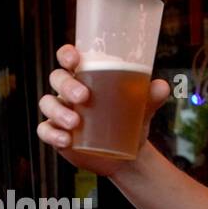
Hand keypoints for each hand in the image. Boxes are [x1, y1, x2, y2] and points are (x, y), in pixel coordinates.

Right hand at [36, 44, 170, 175]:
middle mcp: (68, 91)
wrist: (128, 153)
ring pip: (47, 103)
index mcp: (86, 77)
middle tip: (83, 97)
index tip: (73, 59)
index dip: (66, 54)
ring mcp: (60, 112)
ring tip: (75, 122)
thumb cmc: (131, 120)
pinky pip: (45, 130)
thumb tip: (162, 86)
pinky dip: (52, 134)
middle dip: (66, 85)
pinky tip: (65, 140)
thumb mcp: (141, 108)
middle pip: (57, 78)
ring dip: (58, 111)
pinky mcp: (57, 134)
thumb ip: (151, 97)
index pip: (69, 58)